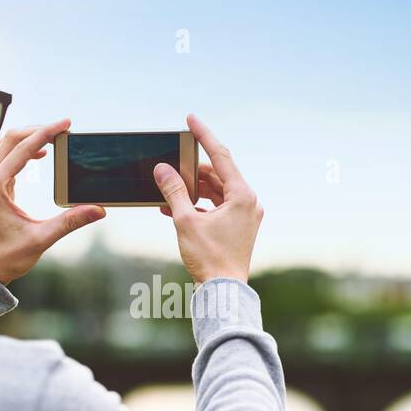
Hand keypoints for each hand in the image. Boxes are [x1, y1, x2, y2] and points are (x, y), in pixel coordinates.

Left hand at [0, 119, 104, 284]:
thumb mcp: (41, 239)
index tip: (65, 123)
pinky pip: (8, 159)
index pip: (22, 149)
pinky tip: (42, 155)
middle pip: (11, 139)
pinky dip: (25, 151)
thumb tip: (98, 210)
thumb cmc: (6, 257)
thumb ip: (70, 222)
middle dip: (37, 129)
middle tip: (63, 128)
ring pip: (7, 146)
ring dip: (30, 138)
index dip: (46, 132)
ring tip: (55, 138)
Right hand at [155, 114, 262, 283]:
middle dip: (191, 171)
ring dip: (191, 190)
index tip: (191, 119)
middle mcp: (248, 203)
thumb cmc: (209, 258)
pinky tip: (174, 209)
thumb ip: (173, 191)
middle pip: (217, 175)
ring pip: (215, 192)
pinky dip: (197, 206)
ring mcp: (245, 216)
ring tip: (167, 190)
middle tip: (169, 166)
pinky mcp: (238, 228)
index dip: (203, 136)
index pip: (220, 156)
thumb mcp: (185, 221)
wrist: (223, 291)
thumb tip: (162, 169)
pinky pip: (216, 208)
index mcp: (242, 196)